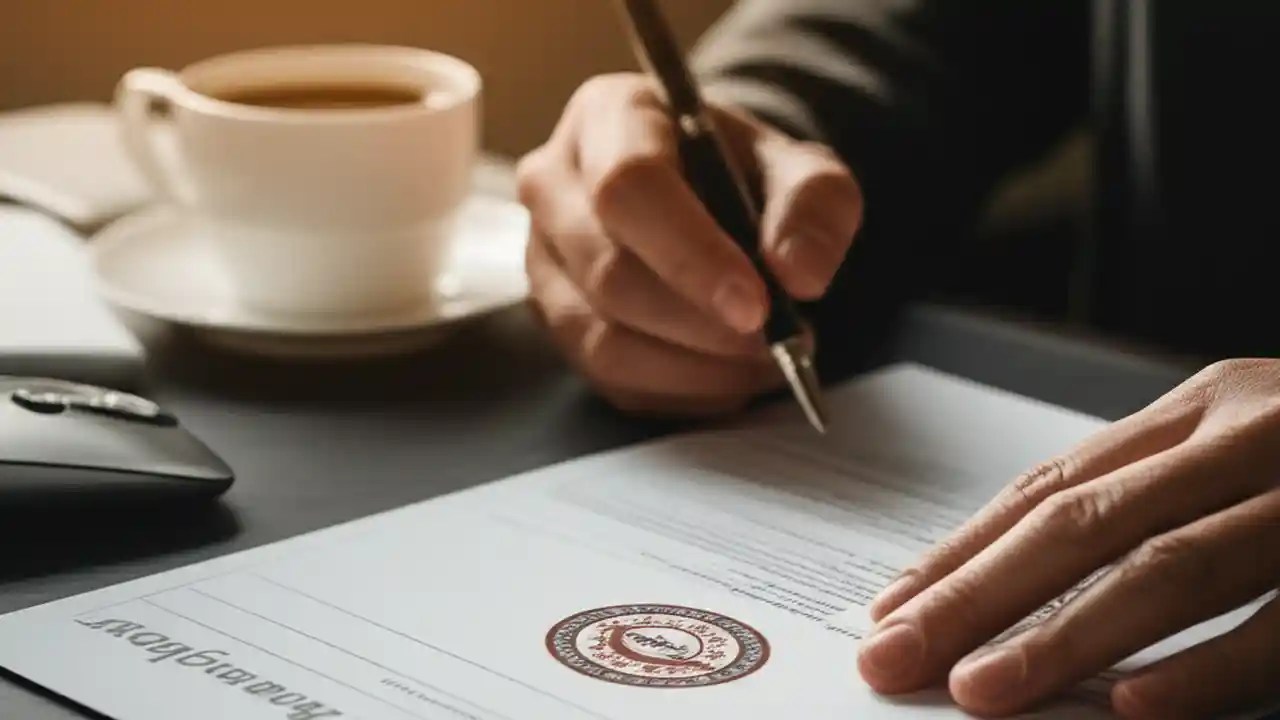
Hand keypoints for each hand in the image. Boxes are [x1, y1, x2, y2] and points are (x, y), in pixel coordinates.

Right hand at [518, 73, 861, 416]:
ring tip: (761, 362)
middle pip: (609, 273)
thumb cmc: (743, 176)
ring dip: (694, 368)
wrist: (706, 197)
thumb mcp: (800, 170)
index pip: (628, 187)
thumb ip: (814, 207)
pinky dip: (677, 392)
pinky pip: (606, 378)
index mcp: (609, 117)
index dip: (691, 255)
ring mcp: (541, 257)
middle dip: (701, 325)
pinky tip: (726, 377)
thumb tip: (800, 275)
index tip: (757, 306)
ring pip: (601, 338)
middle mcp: (553, 183)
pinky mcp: (550, 319)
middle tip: (775, 342)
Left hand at [859, 359, 1279, 718]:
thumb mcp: (1245, 449)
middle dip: (976, 596)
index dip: (964, 551)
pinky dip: (1199, 669)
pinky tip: (1127, 705)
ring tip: (978, 688)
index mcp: (1202, 409)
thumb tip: (1020, 586)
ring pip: (1166, 567)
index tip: (890, 608)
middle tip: (895, 655)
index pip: (1054, 485)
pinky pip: (1274, 626)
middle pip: (1083, 521)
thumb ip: (1154, 498)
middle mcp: (1247, 439)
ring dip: (1061, 636)